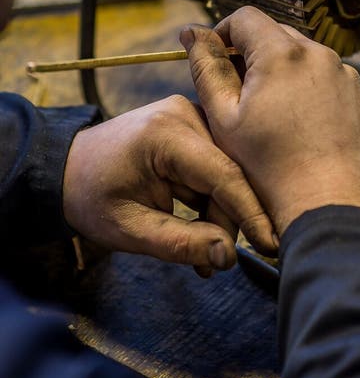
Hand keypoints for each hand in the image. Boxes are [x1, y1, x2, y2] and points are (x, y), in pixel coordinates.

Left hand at [63, 94, 276, 275]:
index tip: (272, 244)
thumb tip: (229, 257)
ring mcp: (191, 116)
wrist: (68, 168)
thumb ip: (181, 244)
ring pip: (228, 173)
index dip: (250, 212)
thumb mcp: (130, 229)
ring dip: (219, 214)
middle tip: (211, 264)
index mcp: (166, 133)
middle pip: (229, 175)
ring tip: (199, 253)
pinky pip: (218, 166)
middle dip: (227, 222)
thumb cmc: (92, 197)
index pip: (223, 174)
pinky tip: (198, 227)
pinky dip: (211, 200)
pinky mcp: (194, 125)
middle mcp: (185, 113)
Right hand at [180, 8, 359, 235]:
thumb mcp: (224, 118)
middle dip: (253, 54)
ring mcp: (343, 73)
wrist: (327, 204)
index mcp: (281, 53)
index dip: (224, 32)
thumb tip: (193, 32)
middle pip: (275, 34)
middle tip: (238, 95)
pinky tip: (298, 126)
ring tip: (269, 115)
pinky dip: (308, 90)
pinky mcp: (358, 95)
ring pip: (302, 56)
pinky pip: (326, 78)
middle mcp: (318, 53)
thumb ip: (207, 67)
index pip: (246, 17)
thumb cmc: (269, 168)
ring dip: (282, 72)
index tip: (215, 60)